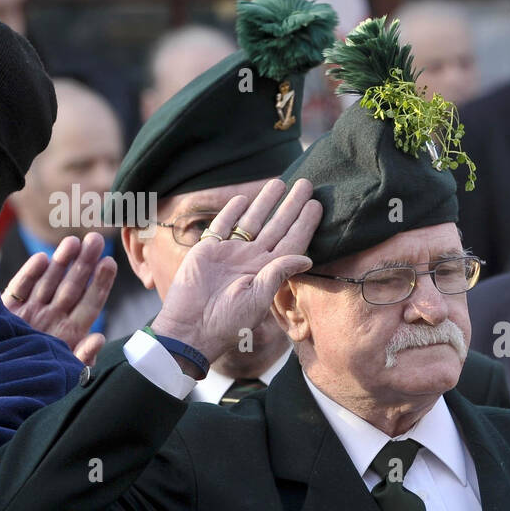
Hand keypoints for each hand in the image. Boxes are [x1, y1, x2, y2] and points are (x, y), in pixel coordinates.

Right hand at [2, 232, 116, 365]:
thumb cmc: (35, 381)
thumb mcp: (63, 373)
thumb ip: (81, 357)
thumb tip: (100, 338)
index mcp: (70, 332)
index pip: (90, 303)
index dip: (100, 283)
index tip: (110, 262)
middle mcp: (52, 318)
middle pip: (72, 286)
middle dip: (84, 263)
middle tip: (95, 239)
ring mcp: (30, 313)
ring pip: (48, 282)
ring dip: (60, 262)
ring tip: (73, 242)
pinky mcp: (7, 311)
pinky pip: (20, 289)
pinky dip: (30, 275)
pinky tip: (42, 259)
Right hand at [151, 178, 320, 364]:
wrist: (191, 327)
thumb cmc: (228, 321)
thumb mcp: (258, 299)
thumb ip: (278, 274)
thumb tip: (307, 258)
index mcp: (268, 272)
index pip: (292, 242)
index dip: (305, 224)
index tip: (317, 205)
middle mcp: (252, 259)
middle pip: (277, 226)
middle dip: (291, 205)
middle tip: (306, 184)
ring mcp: (231, 253)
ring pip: (252, 221)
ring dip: (264, 202)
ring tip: (278, 183)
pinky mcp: (208, 250)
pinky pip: (222, 226)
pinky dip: (231, 212)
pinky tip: (243, 199)